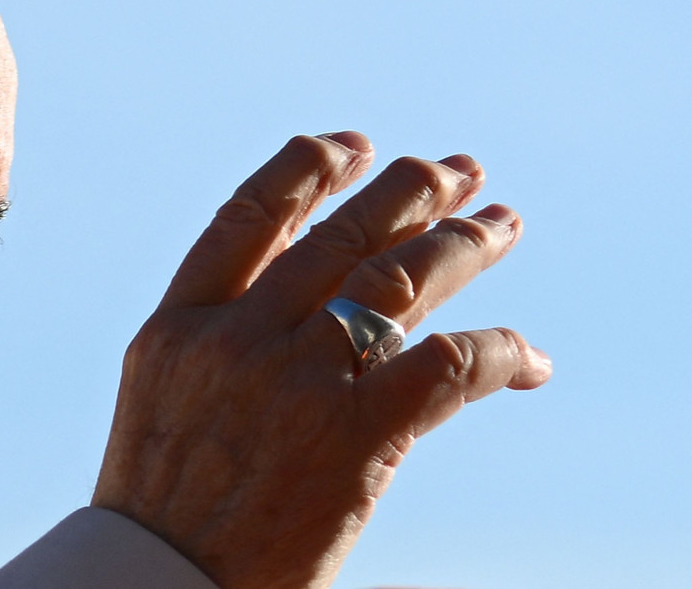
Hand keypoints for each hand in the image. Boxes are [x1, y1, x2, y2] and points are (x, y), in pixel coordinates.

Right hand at [92, 132, 550, 588]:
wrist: (161, 585)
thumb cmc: (164, 508)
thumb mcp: (163, 397)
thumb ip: (218, 336)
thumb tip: (294, 292)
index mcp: (181, 323)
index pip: (251, 214)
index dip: (310, 167)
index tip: (356, 145)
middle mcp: (240, 337)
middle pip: (341, 234)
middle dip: (409, 192)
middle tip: (459, 170)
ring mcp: (297, 382)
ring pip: (399, 281)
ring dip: (462, 245)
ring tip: (503, 222)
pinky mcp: (356, 438)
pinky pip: (449, 367)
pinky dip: (501, 353)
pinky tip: (530, 358)